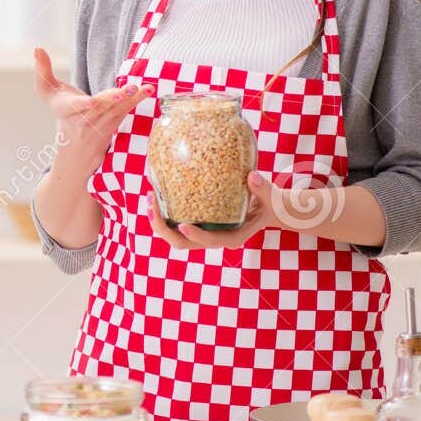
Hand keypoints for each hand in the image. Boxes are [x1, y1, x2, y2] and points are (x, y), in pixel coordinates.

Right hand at [33, 47, 153, 156]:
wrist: (76, 148)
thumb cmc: (63, 111)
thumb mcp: (48, 93)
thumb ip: (42, 71)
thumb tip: (37, 48)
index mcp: (65, 110)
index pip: (71, 107)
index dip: (81, 105)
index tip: (91, 102)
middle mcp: (83, 120)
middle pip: (99, 107)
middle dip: (113, 98)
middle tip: (127, 89)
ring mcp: (101, 124)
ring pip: (116, 109)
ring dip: (130, 98)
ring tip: (141, 88)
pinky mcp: (115, 123)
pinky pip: (126, 111)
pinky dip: (138, 100)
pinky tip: (149, 90)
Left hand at [149, 171, 275, 250]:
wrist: (269, 210)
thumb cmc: (270, 204)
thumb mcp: (270, 197)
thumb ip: (262, 188)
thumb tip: (253, 176)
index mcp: (233, 237)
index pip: (212, 241)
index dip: (196, 236)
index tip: (182, 225)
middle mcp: (215, 239)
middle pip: (184, 244)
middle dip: (164, 229)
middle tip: (153, 206)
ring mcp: (205, 234)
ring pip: (176, 237)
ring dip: (159, 222)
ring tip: (150, 199)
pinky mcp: (200, 226)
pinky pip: (176, 225)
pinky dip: (165, 214)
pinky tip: (157, 195)